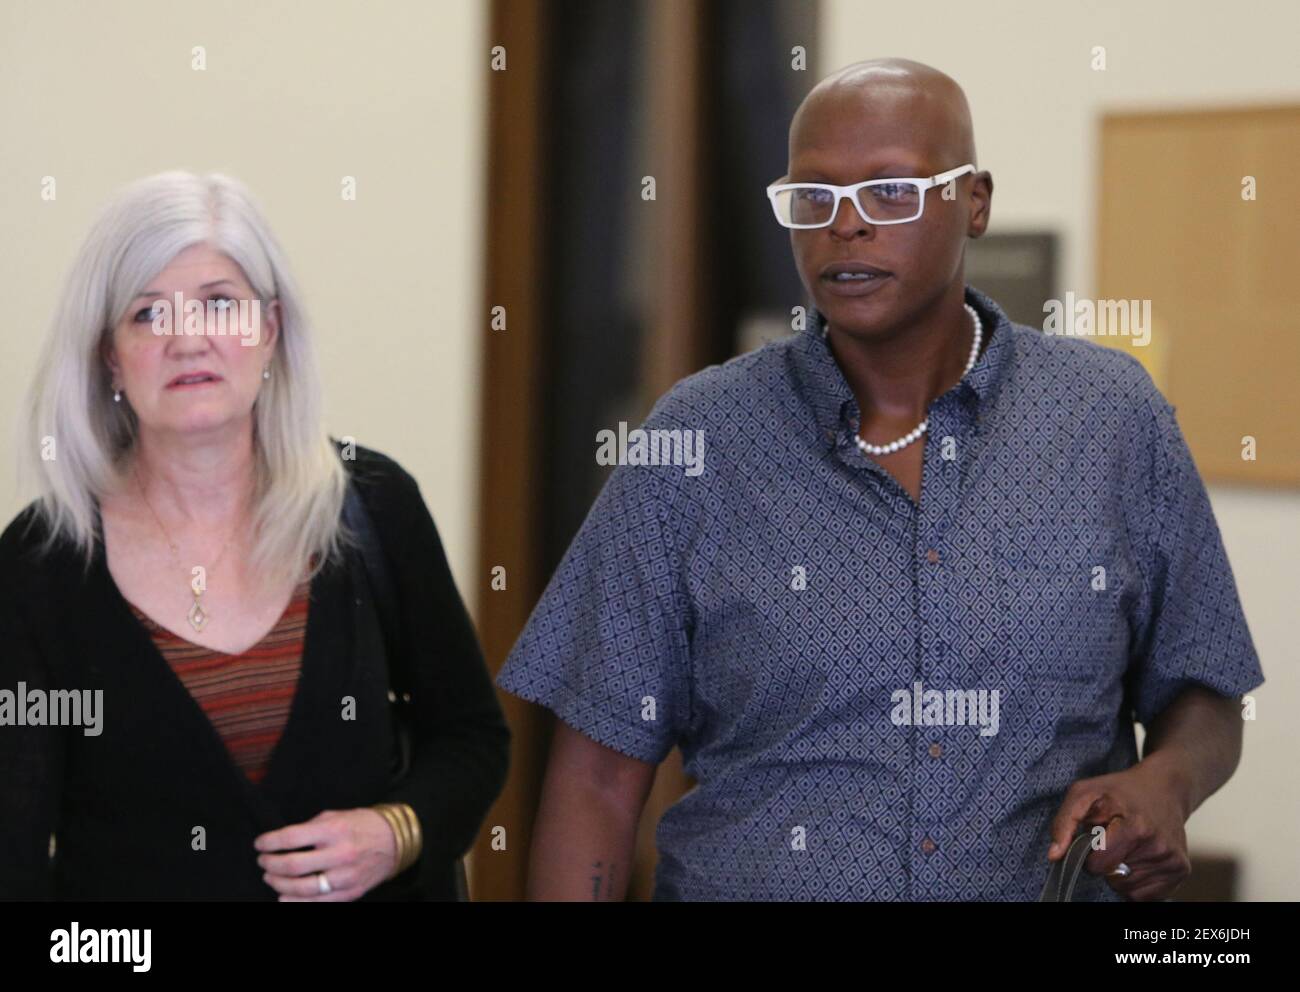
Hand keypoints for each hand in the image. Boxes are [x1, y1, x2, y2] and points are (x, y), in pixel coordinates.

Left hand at [254, 808, 396, 901]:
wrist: (395, 841)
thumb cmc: (363, 825)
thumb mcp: (337, 816)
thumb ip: (311, 828)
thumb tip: (284, 841)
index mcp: (335, 830)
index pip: (292, 837)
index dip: (270, 842)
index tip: (260, 844)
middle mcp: (340, 854)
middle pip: (293, 865)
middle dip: (271, 865)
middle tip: (263, 861)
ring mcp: (345, 876)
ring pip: (302, 888)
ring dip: (279, 885)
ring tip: (271, 878)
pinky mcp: (350, 893)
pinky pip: (318, 903)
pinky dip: (296, 903)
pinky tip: (284, 897)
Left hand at [1047, 760, 1191, 900]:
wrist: (1164, 788)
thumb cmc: (1119, 791)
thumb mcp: (1084, 793)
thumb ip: (1064, 822)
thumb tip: (1054, 856)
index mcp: (1135, 826)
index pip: (1099, 865)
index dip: (1089, 856)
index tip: (1095, 839)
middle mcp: (1158, 846)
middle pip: (1113, 879)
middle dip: (1105, 865)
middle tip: (1112, 842)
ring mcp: (1173, 860)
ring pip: (1128, 889)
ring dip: (1120, 874)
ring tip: (1127, 848)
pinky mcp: (1182, 870)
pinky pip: (1146, 897)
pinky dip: (1136, 883)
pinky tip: (1139, 859)